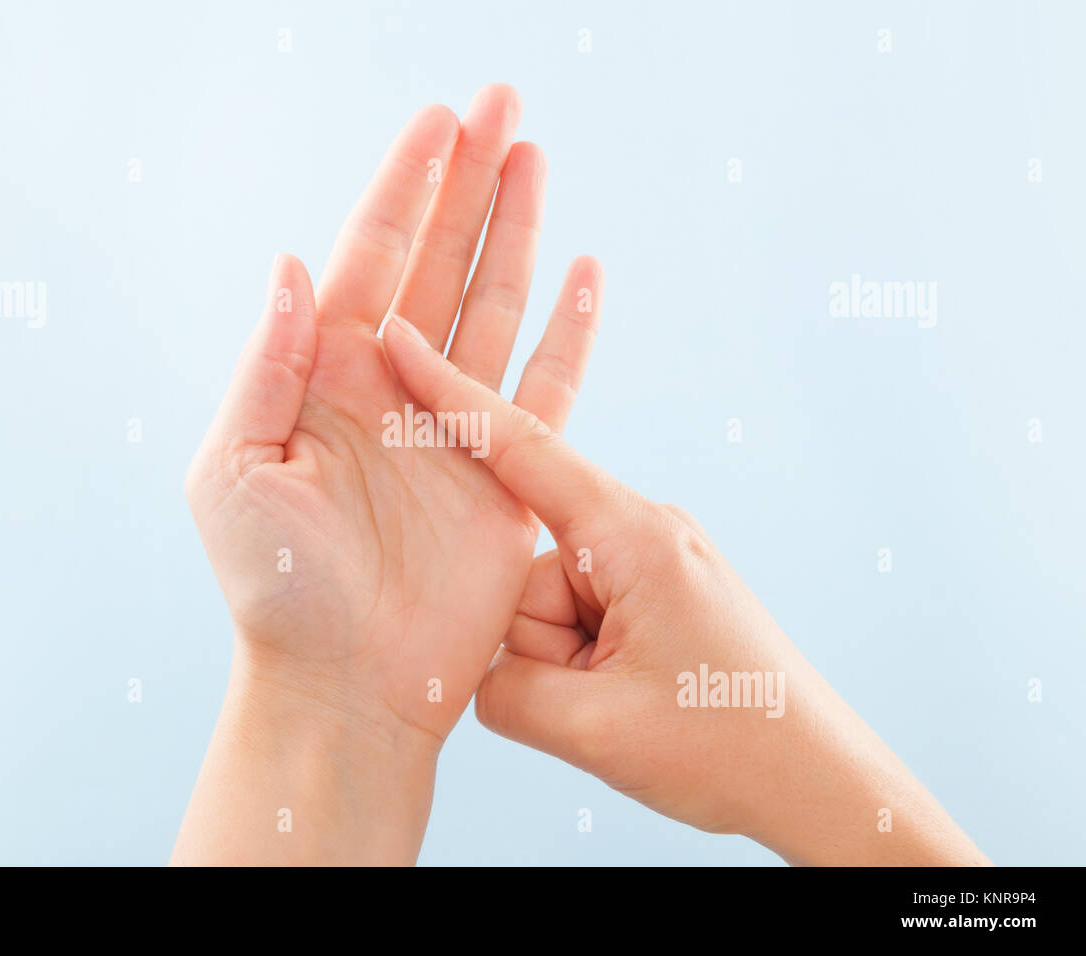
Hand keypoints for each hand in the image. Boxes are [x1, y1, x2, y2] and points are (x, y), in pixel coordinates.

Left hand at [172, 85, 604, 863]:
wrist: (345, 685)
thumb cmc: (276, 591)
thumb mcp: (236, 471)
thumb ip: (268, 365)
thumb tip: (292, 266)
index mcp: (325, 378)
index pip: (370, 256)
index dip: (405, 186)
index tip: (440, 118)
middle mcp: (393, 389)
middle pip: (438, 261)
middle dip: (468, 181)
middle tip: (502, 104)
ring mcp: (453, 427)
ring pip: (492, 305)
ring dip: (514, 232)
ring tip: (534, 157)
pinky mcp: (507, 473)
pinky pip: (547, 386)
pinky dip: (568, 332)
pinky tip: (582, 275)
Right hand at [381, 316, 989, 866]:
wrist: (822, 782)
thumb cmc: (733, 747)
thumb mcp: (593, 730)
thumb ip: (503, 689)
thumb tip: (476, 670)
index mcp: (631, 537)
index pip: (522, 452)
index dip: (450, 399)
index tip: (401, 344)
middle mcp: (640, 532)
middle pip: (527, 569)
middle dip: (538, 643)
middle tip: (593, 701)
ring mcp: (650, 564)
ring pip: (549, 605)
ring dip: (564, 668)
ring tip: (624, 710)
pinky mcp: (654, 595)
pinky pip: (580, 619)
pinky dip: (582, 667)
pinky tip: (626, 702)